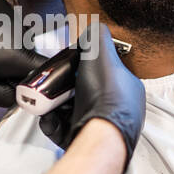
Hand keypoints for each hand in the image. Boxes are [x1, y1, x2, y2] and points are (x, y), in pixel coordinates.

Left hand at [0, 0, 47, 107]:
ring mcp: (12, 14)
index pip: (43, 72)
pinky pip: (9, 24)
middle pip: (31, 56)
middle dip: (15, 67)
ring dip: (7, 49)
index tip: (15, 86)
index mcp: (17, 54)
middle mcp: (21, 31)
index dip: (32, 83)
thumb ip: (5, 97)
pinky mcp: (1, 4)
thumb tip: (25, 99)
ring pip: (20, 40)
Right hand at [38, 22, 144, 173]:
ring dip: (54, 105)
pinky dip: (52, 122)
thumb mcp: (102, 53)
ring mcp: (100, 128)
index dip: (84, 66)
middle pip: (83, 92)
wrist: (99, 135)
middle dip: (63, 88)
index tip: (68, 65)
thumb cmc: (105, 96)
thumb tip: (91, 32)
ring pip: (70, 110)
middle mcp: (117, 110)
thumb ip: (97, 36)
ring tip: (46, 102)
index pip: (104, 72)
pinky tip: (48, 117)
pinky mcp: (86, 141)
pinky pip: (63, 128)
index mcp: (128, 89)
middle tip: (52, 86)